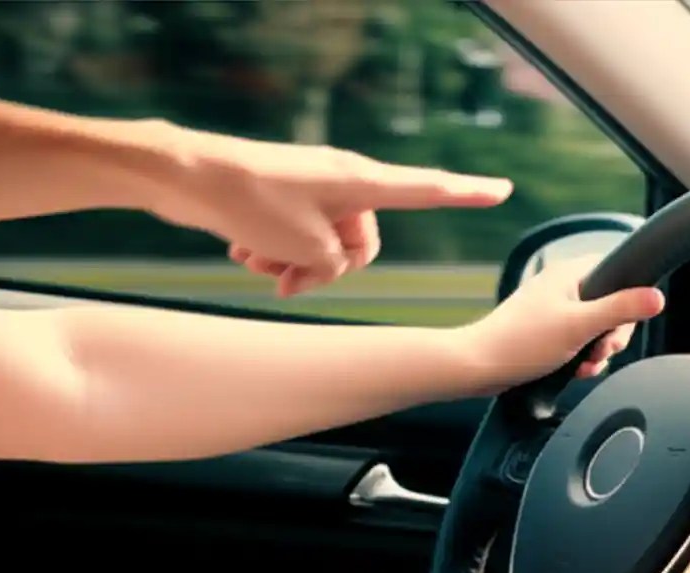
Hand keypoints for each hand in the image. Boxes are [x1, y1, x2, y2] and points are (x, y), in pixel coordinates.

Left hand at [146, 122, 512, 295]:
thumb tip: (330, 262)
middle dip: (330, 269)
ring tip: (260, 265)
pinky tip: (246, 254)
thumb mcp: (306, 248)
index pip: (428, 190)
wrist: (187, 176)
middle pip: (364, 243)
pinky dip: (277, 252)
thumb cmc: (250, 202)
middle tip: (293, 279)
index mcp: (361, 185)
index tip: (502, 189)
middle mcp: (344, 185)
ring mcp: (314, 192)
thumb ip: (336, 263)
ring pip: (326, 246)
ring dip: (297, 265)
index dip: (467, 194)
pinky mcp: (286, 200)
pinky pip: (299, 237)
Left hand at [466, 257, 664, 392]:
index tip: (621, 326)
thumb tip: (657, 297)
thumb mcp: (580, 327)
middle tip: (601, 351)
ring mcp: (554, 310)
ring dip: (597, 351)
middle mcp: (562, 287)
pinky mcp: (546, 331)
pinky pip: (578, 341)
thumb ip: (621, 310)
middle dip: (612, 336)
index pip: (618, 273)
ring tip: (585, 366)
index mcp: (569, 274)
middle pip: (611, 306)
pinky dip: (582, 357)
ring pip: (596, 328)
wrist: (478, 367)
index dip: (629, 301)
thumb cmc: (521, 343)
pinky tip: (575, 370)